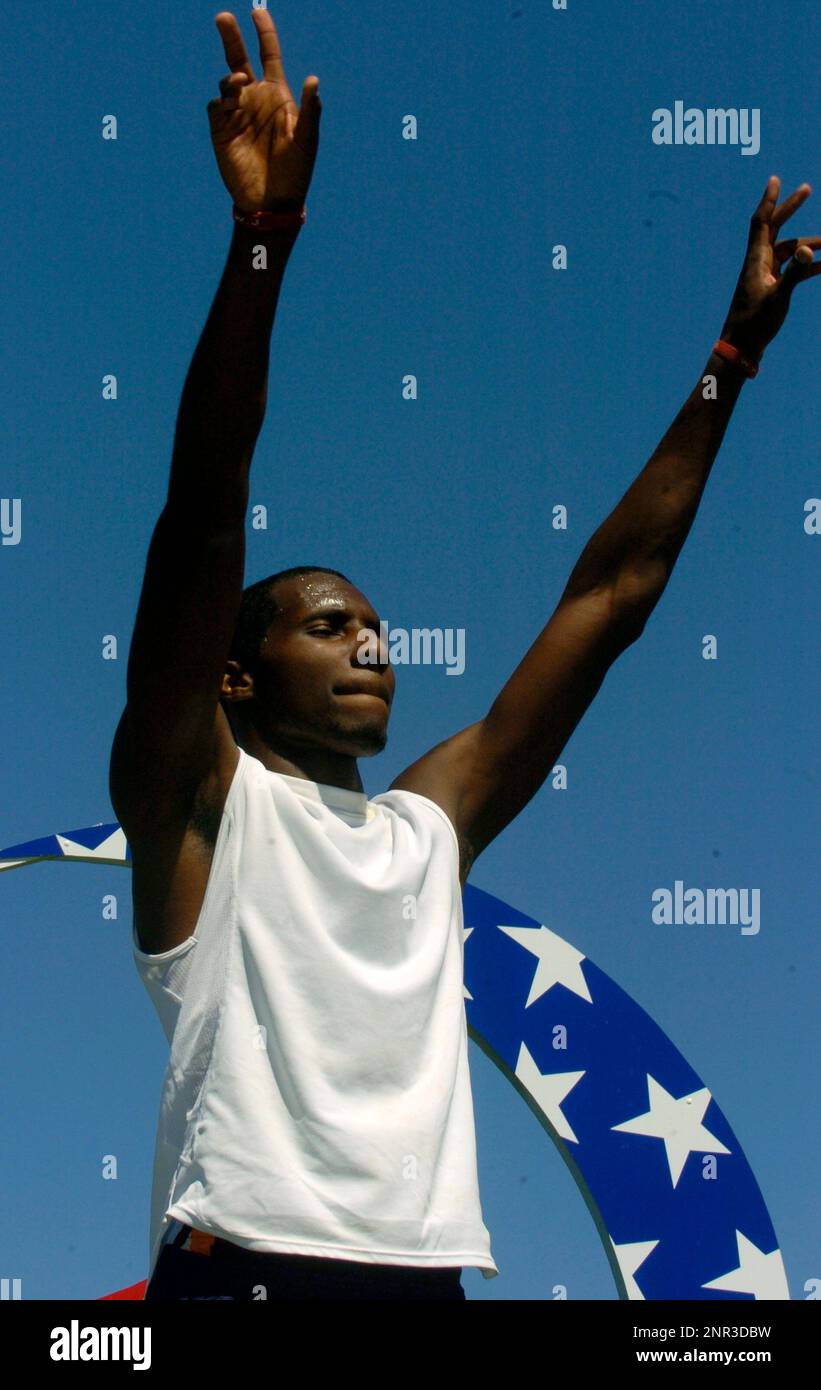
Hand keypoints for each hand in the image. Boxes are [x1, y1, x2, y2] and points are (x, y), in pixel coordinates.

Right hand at [207, 10, 320, 211]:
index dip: (264, 33)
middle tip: (223, 16)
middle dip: (231, 37)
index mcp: (277, 96)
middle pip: (239, 59)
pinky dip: (222, 100)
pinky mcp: (221, 130)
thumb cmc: (295, 172)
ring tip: (239, 84)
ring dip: (231, 79)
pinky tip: (231, 106)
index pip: (269, 55)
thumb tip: (314, 79)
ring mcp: (236, 114)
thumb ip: (310, 110)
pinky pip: (216, 105)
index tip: (258, 12)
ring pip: (226, 81)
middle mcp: (255, 100)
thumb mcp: (306, 141)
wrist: (271, 202)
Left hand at [720, 176, 820, 361]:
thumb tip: (810, 249)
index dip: (770, 199)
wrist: (740, 349)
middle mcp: (758, 263)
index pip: (761, 222)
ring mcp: (763, 275)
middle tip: (807, 188)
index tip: (776, 179)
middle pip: (774, 228)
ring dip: (808, 244)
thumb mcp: (779, 298)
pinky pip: (790, 268)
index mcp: (756, 260)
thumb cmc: (755, 325)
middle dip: (790, 208)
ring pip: (787, 249)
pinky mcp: (768, 288)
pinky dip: (806, 265)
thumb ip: (796, 273)